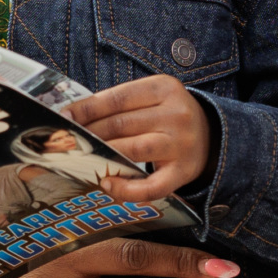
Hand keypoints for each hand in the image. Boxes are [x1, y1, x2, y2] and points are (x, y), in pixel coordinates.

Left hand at [68, 75, 211, 202]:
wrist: (213, 136)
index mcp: (165, 88)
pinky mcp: (183, 172)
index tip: (65, 117)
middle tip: (66, 142)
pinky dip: (127, 188)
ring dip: (102, 156)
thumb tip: (75, 118)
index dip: (87, 109)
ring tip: (80, 160)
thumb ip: (121, 104)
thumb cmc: (169, 117)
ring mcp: (181, 144)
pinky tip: (107, 185)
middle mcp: (176, 114)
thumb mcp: (152, 98)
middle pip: (122, 124)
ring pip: (133, 150)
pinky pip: (151, 186)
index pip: (118, 98)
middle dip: (90, 134)